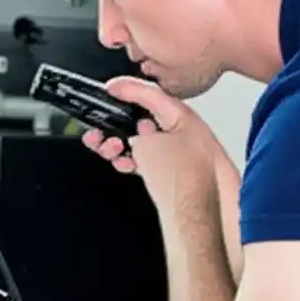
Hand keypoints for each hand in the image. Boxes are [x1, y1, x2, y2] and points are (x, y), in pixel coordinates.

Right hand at [80, 76, 221, 206]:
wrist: (198, 212)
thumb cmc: (185, 179)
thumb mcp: (147, 146)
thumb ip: (135, 133)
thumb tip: (135, 136)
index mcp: (181, 117)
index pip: (150, 95)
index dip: (127, 90)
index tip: (110, 88)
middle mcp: (183, 131)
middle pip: (142, 119)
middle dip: (118, 125)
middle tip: (101, 130)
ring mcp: (181, 151)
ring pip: (142, 141)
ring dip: (122, 145)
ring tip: (111, 151)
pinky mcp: (176, 169)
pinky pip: (147, 158)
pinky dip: (132, 159)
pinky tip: (125, 164)